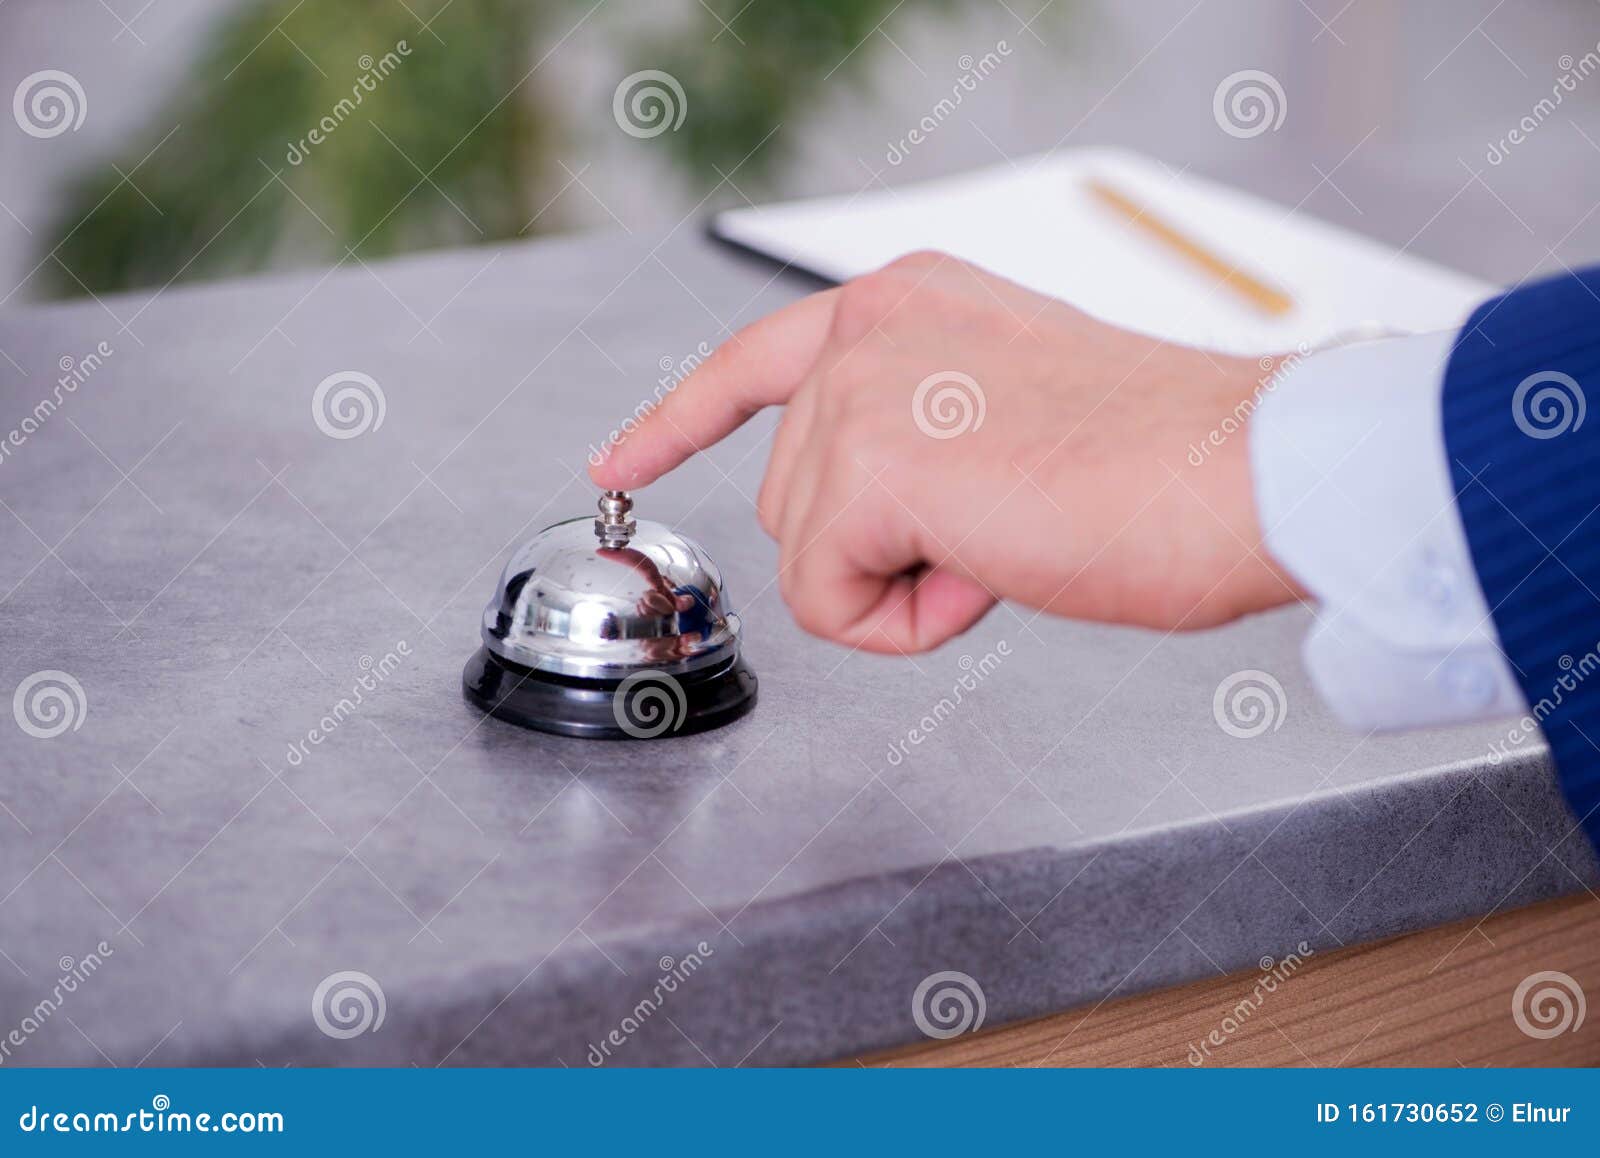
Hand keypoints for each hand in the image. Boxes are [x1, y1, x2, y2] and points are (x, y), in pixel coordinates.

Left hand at [589, 251, 1304, 653]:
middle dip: (886, 545)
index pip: (755, 361)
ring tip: (1016, 537)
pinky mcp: (869, 467)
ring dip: (905, 582)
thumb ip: (925, 422)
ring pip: (809, 555)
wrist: (1248, 471)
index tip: (623, 458)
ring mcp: (862, 390)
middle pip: (794, 497)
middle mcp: (870, 325)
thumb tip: (876, 500)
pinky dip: (906, 624)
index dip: (679, 421)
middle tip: (1010, 523)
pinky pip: (829, 604)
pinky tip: (995, 573)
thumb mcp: (1014, 400)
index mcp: (909, 300)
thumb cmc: (1168, 457)